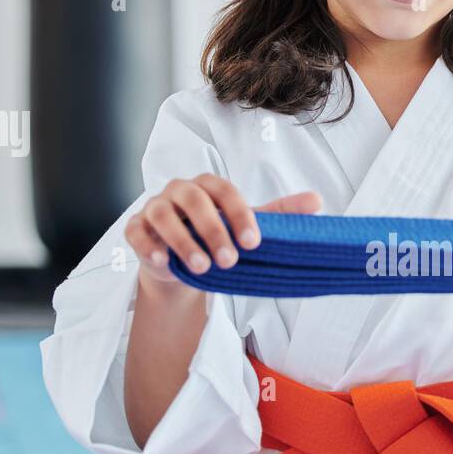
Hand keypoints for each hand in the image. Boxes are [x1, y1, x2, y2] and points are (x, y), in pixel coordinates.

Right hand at [125, 175, 322, 286]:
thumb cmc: (217, 236)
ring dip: (183, 241)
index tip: (254, 242)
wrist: (184, 263)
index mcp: (208, 186)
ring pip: (163, 215)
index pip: (224, 190)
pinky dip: (148, 245)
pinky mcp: (136, 228)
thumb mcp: (247, 225)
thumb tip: (317, 201)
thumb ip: (278, 213)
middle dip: (212, 230)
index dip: (239, 214)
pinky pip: (136, 231)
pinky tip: (164, 261)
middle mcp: (180, 192)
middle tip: (229, 260)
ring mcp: (155, 208)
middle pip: (193, 200)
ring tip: (203, 267)